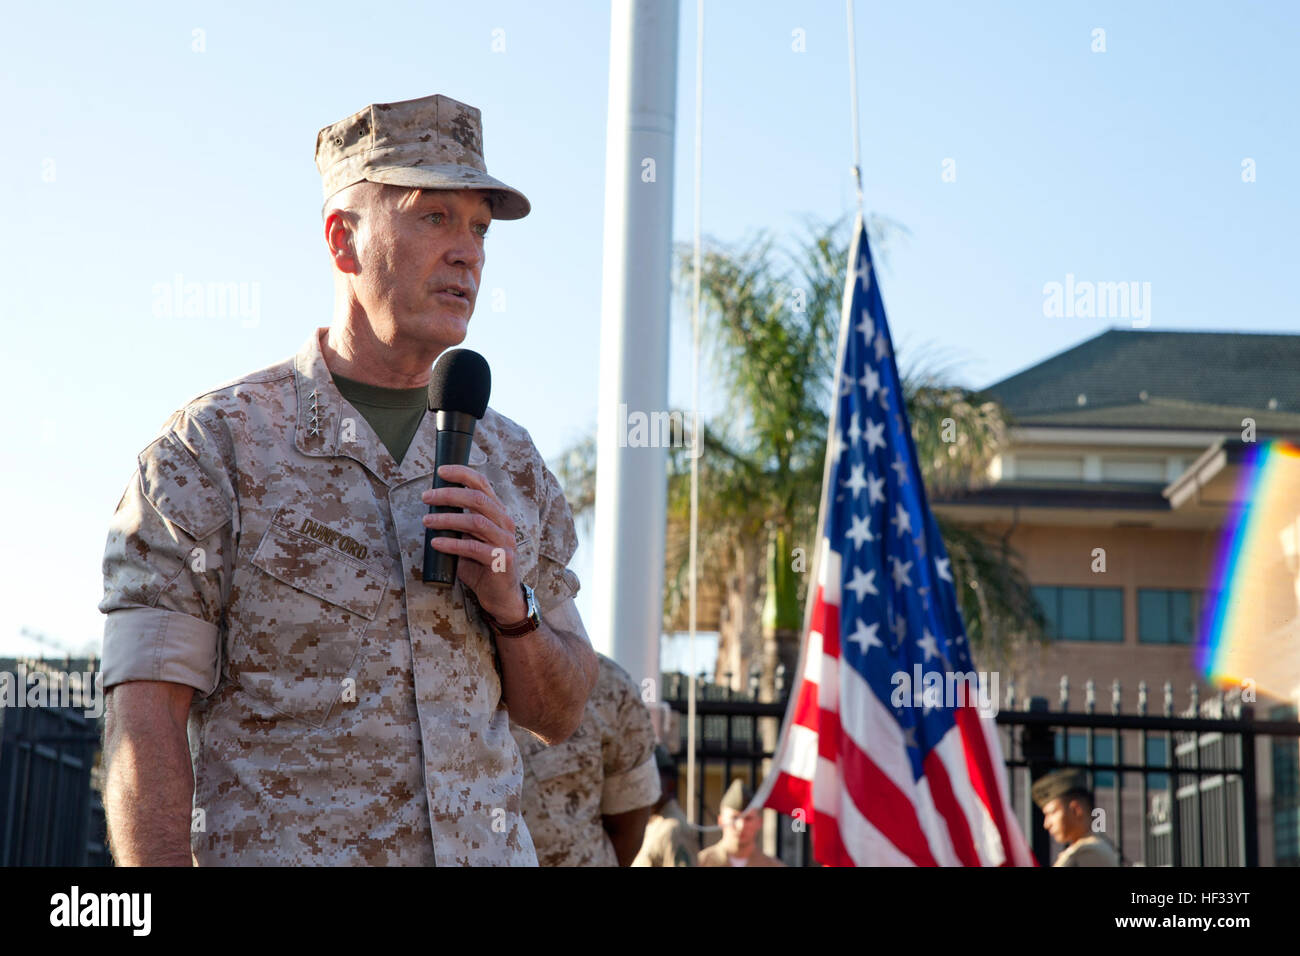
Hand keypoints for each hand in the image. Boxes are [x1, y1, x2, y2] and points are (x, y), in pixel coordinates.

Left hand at [421, 464, 526, 623]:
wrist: (500, 595)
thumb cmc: (480, 565)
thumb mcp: (469, 538)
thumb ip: (458, 523)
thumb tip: (431, 508)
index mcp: (497, 513)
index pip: (482, 484)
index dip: (462, 474)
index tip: (440, 471)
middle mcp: (504, 523)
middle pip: (477, 499)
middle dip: (449, 495)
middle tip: (426, 497)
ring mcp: (505, 541)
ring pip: (476, 521)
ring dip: (447, 519)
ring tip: (426, 521)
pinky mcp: (501, 560)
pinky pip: (473, 548)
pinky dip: (452, 544)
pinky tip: (436, 543)